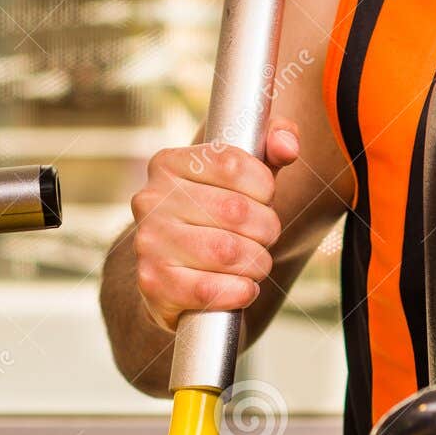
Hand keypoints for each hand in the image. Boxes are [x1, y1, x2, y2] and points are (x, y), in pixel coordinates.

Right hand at [130, 119, 299, 331]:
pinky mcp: (153, 283)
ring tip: (254, 262)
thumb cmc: (221, 214)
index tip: (263, 198)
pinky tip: (242, 287)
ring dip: (257, 262)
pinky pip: (210, 289)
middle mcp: (151, 199)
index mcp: (170, 163)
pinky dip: (240, 292)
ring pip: (227, 252)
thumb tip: (287, 146)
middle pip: (236, 211)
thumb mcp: (248, 172)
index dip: (264, 187)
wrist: (179, 273)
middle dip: (267, 229)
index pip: (234, 165)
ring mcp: (148, 242)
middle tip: (264, 237)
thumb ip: (274, 142)